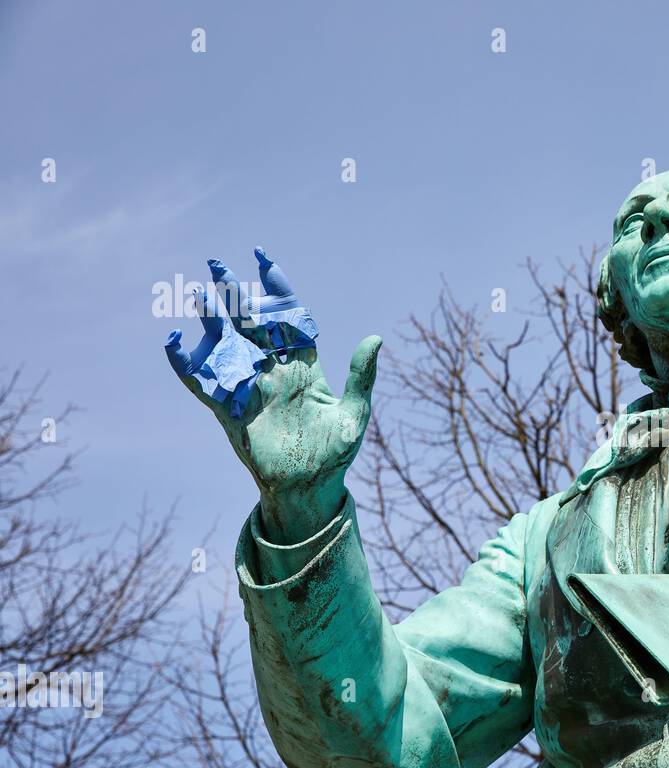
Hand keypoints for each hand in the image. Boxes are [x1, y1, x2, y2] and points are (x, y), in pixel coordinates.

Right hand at [164, 249, 381, 541]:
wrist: (310, 489)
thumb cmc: (336, 454)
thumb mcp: (355, 414)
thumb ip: (361, 376)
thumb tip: (375, 339)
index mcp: (304, 368)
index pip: (288, 320)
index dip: (277, 289)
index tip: (263, 258)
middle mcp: (274, 373)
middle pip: (250, 325)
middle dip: (235, 295)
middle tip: (217, 262)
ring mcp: (250, 390)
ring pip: (225, 347)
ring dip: (211, 321)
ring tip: (197, 293)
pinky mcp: (231, 411)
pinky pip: (204, 383)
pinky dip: (187, 363)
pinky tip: (174, 340)